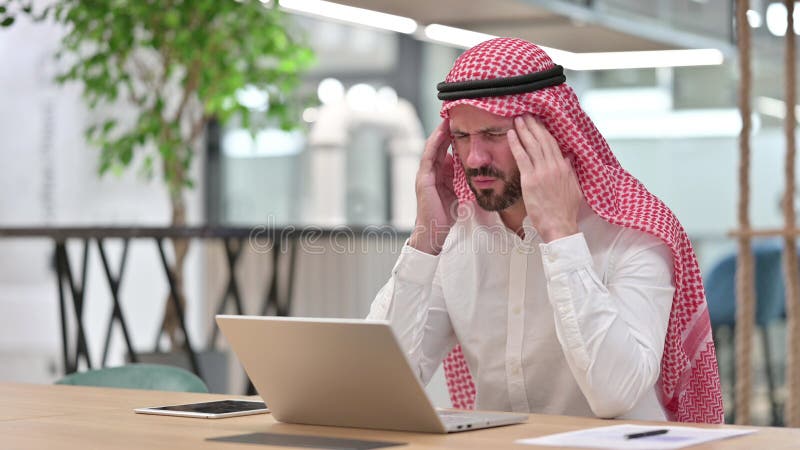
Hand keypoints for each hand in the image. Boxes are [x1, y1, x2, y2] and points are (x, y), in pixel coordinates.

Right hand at [409, 120, 456, 254]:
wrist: (435, 232)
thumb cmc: (447, 217)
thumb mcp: (458, 194)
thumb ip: (462, 181)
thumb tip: (474, 172)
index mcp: (439, 176)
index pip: (445, 152)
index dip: (451, 139)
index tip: (460, 126)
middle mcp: (430, 173)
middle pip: (437, 147)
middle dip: (444, 132)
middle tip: (453, 117)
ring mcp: (425, 175)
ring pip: (431, 148)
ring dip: (439, 134)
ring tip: (447, 120)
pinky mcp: (423, 180)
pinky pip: (428, 157)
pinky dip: (434, 144)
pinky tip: (441, 134)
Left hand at [507, 114, 582, 241]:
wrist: (560, 225)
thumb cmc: (565, 211)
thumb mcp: (573, 189)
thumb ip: (569, 172)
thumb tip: (567, 159)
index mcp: (564, 168)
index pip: (553, 144)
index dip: (544, 131)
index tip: (538, 122)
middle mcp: (554, 166)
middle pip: (542, 140)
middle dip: (533, 125)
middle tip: (526, 114)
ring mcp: (542, 172)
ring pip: (532, 145)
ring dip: (524, 130)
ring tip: (518, 119)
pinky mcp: (530, 180)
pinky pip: (522, 157)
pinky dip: (516, 144)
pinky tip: (511, 134)